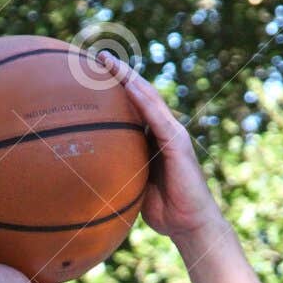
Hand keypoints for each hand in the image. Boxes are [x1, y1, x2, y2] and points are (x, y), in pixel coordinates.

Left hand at [94, 53, 223, 242]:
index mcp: (154, 139)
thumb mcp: (134, 187)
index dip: (117, 89)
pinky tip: (129, 86)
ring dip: (130, 79)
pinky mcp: (178, 143)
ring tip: (110, 62)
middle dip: (122, 75)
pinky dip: (143, 101)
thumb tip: (92, 175)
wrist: (189, 225)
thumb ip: (121, 173)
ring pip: (149, 99)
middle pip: (141, 96)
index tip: (95, 74)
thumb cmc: (163, 212)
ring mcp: (173, 134)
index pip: (134, 108)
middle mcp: (165, 130)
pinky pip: (157, 118)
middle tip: (100, 57)